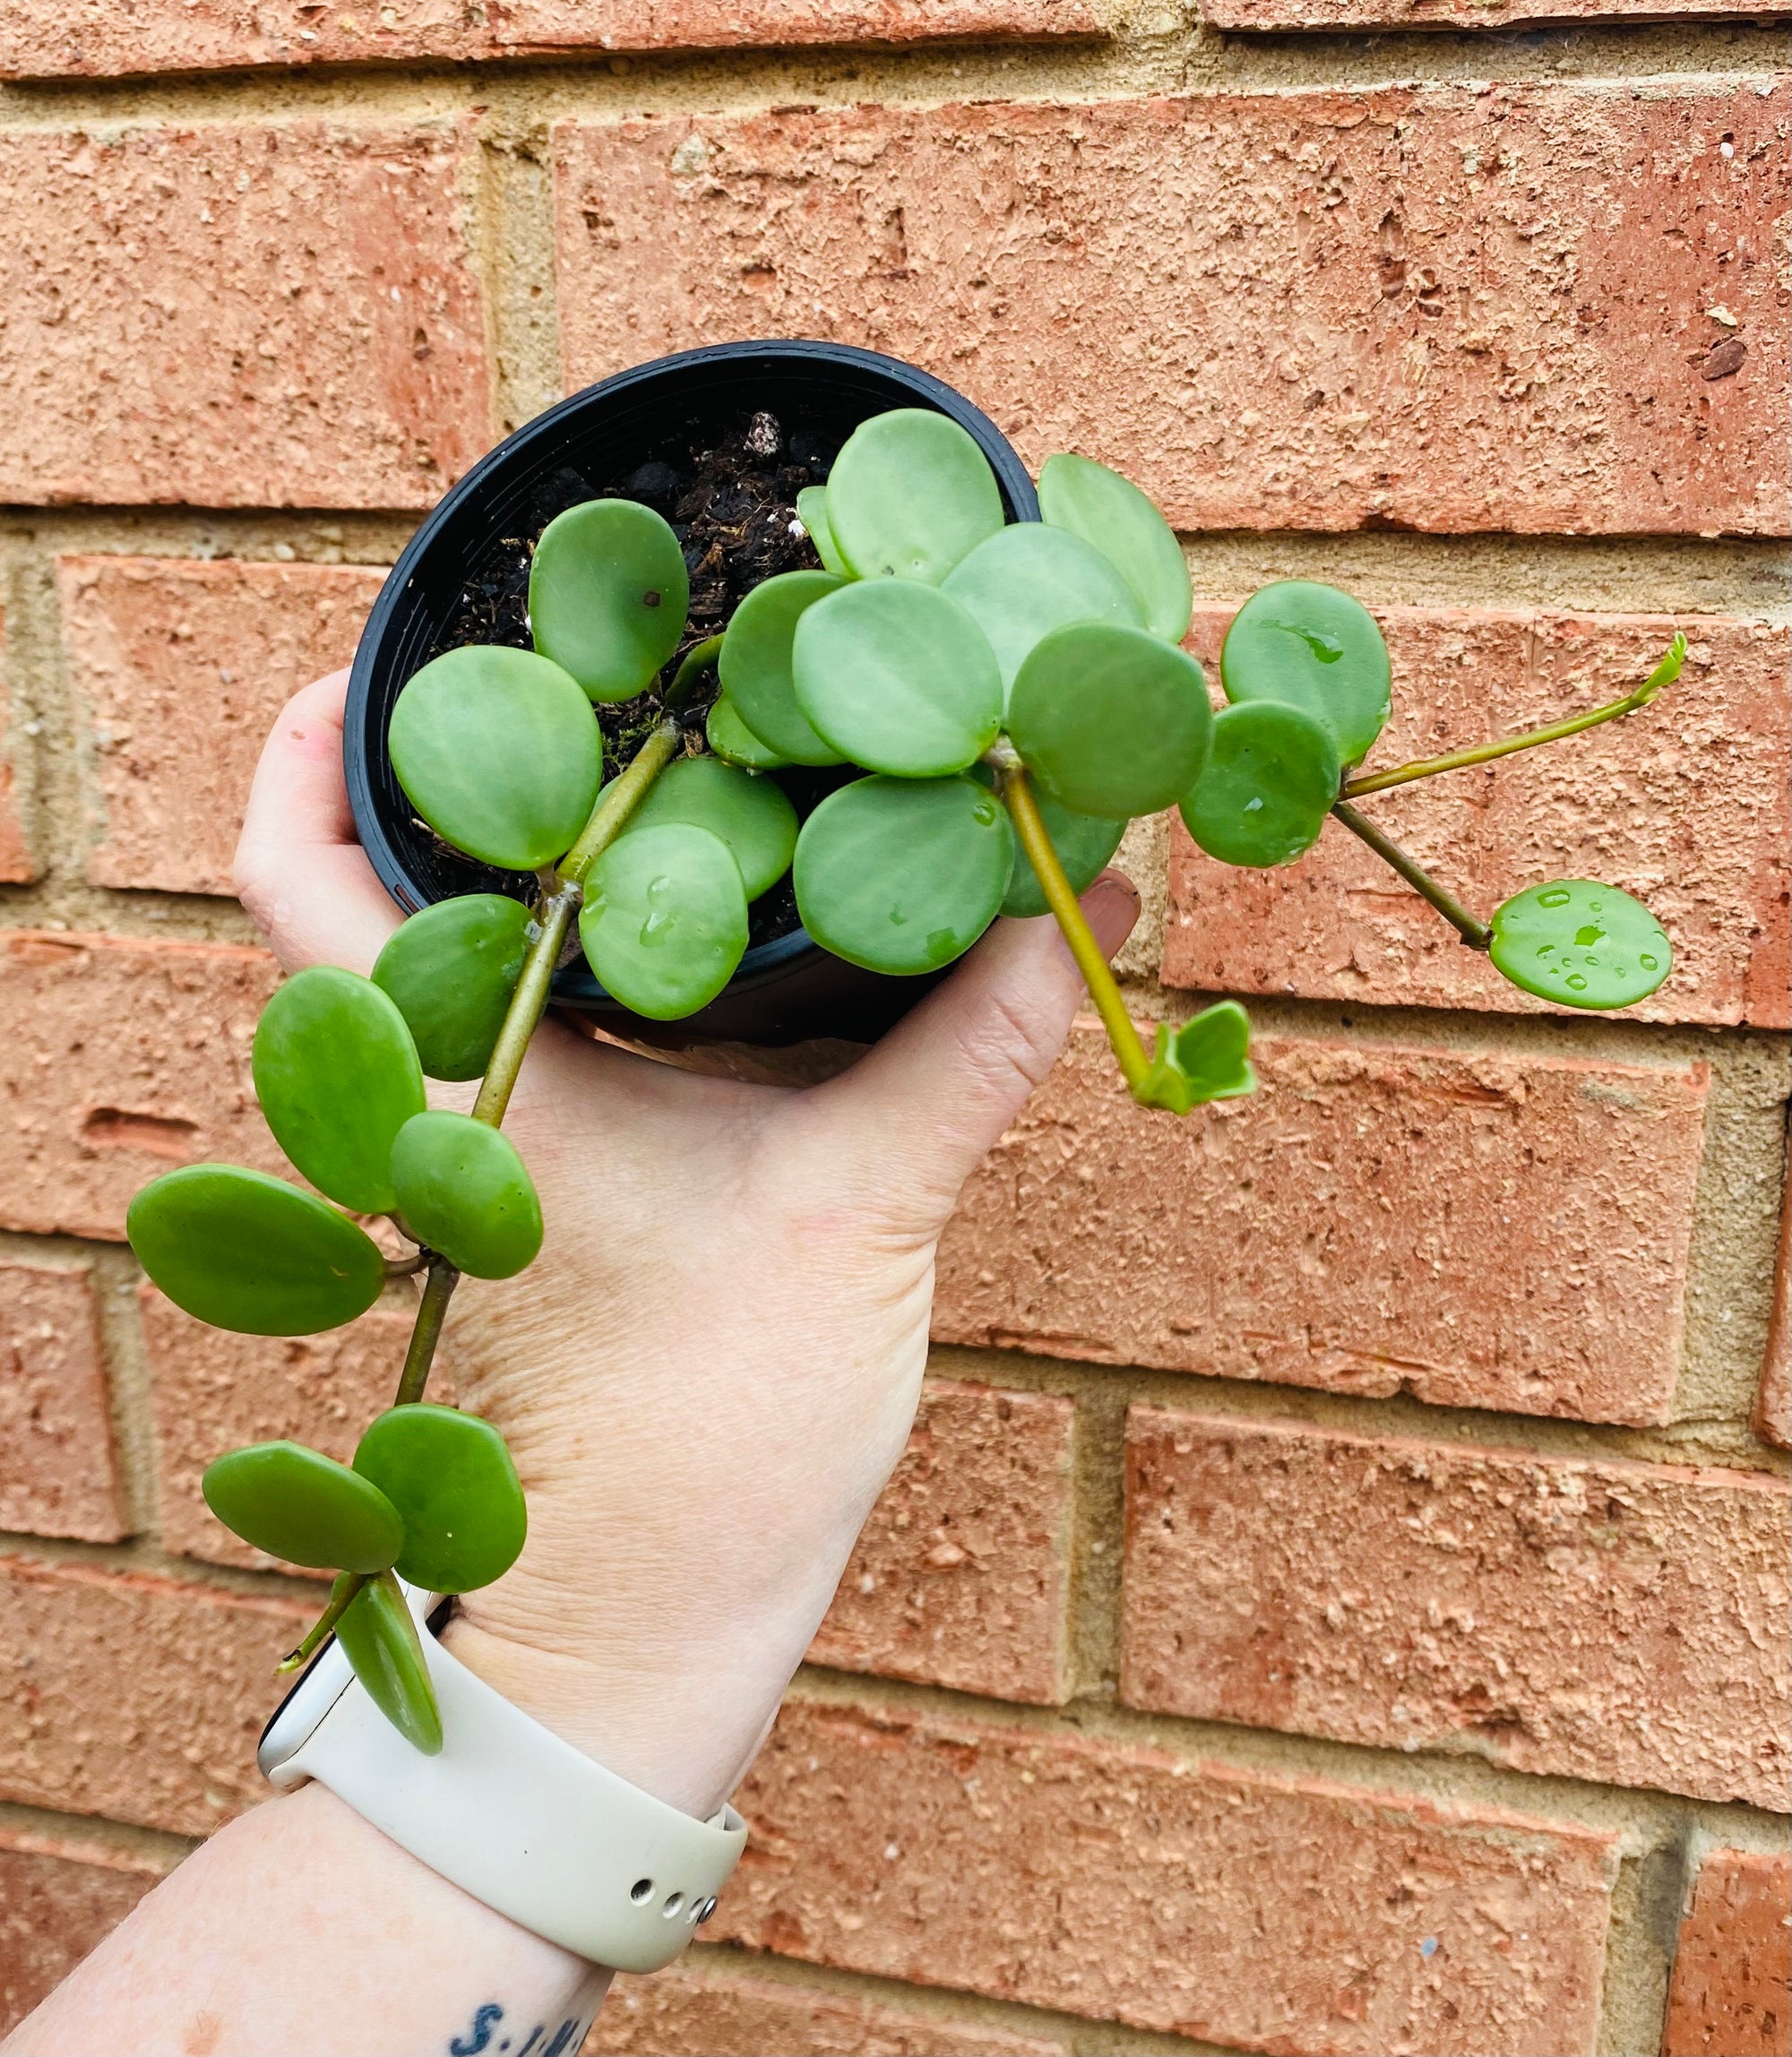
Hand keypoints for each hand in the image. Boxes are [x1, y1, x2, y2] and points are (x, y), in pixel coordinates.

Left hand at [236, 671, 1138, 1818]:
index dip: (315, 746)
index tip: (389, 656)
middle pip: (418, 885)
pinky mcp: (601, 1182)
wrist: (665, 1605)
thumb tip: (1081, 910)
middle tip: (602, 657)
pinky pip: (608, 1023)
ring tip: (699, 742)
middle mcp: (475, 1096)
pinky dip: (670, 947)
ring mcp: (531, 1144)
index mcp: (471, 1082)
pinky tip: (776, 902)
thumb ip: (966, 1050)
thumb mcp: (856, 1211)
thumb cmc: (707, 1432)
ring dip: (590, 855)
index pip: (304, 880)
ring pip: (519, 954)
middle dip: (496, 766)